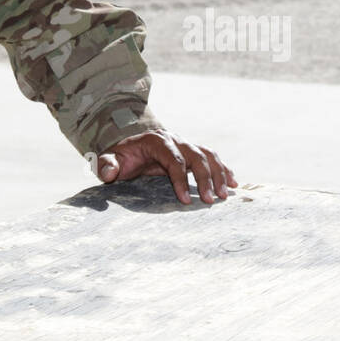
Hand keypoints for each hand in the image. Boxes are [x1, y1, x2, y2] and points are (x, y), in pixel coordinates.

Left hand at [97, 131, 236, 204]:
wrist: (126, 148)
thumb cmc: (119, 157)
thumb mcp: (108, 160)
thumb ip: (106, 165)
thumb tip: (109, 173)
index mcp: (155, 141)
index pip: (172, 159)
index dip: (180, 180)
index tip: (185, 201)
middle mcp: (173, 139)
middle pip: (195, 155)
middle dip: (204, 178)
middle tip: (210, 201)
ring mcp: (183, 144)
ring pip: (207, 154)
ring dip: (219, 173)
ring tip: (225, 195)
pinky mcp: (190, 151)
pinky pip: (210, 157)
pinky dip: (223, 168)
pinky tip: (233, 183)